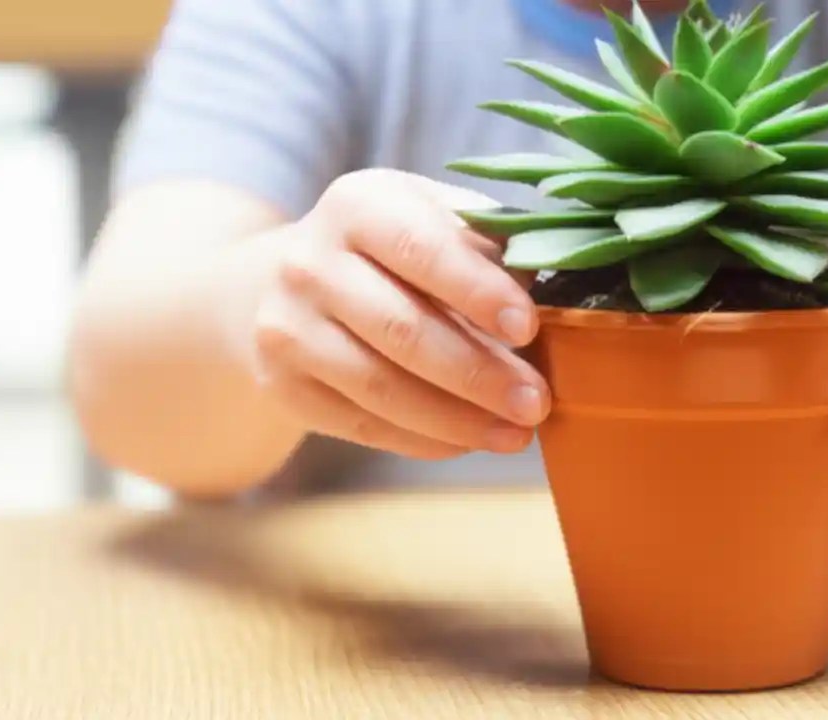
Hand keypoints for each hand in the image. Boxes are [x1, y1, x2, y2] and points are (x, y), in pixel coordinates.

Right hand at [248, 169, 549, 459]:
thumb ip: (482, 240)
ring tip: (516, 435)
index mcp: (357, 206)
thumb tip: (548, 284)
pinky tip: (469, 440)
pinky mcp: (283, 385)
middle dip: (479, 373)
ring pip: (381, 387)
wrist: (279, 283)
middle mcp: (309, 262)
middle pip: (403, 330)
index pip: (422, 249)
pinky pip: (362, 424)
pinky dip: (423, 439)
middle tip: (538, 402)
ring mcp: (286, 327)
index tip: (529, 328)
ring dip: (458, 420)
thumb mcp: (428, 216)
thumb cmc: (388, 246)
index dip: (478, 291)